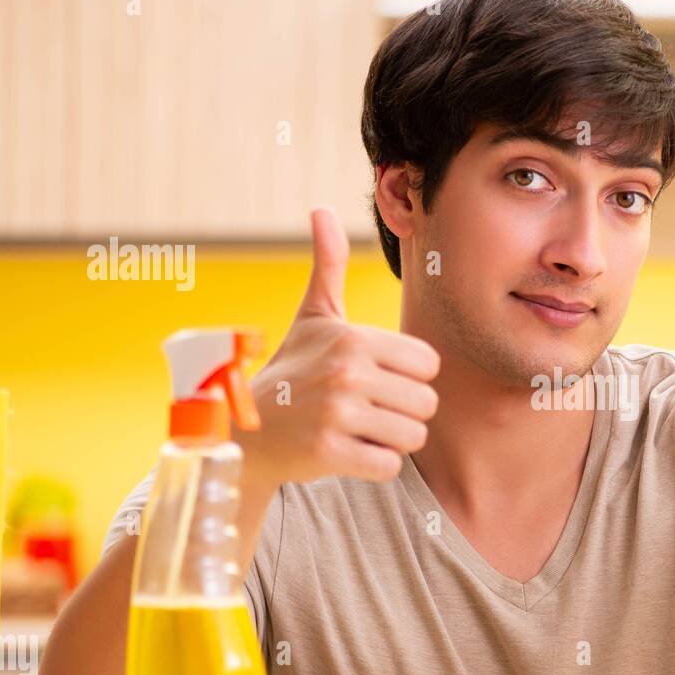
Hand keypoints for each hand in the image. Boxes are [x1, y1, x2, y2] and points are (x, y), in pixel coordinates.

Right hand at [238, 207, 440, 487]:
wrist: (245, 429)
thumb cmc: (291, 370)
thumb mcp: (313, 317)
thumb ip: (328, 266)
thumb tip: (321, 210)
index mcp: (353, 338)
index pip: (429, 364)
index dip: (410, 376)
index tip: (380, 378)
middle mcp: (346, 372)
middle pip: (426, 403)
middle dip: (404, 411)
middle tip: (367, 409)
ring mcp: (337, 415)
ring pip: (413, 436)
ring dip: (391, 439)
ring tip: (358, 428)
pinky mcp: (329, 454)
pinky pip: (389, 465)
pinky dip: (375, 464)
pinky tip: (348, 450)